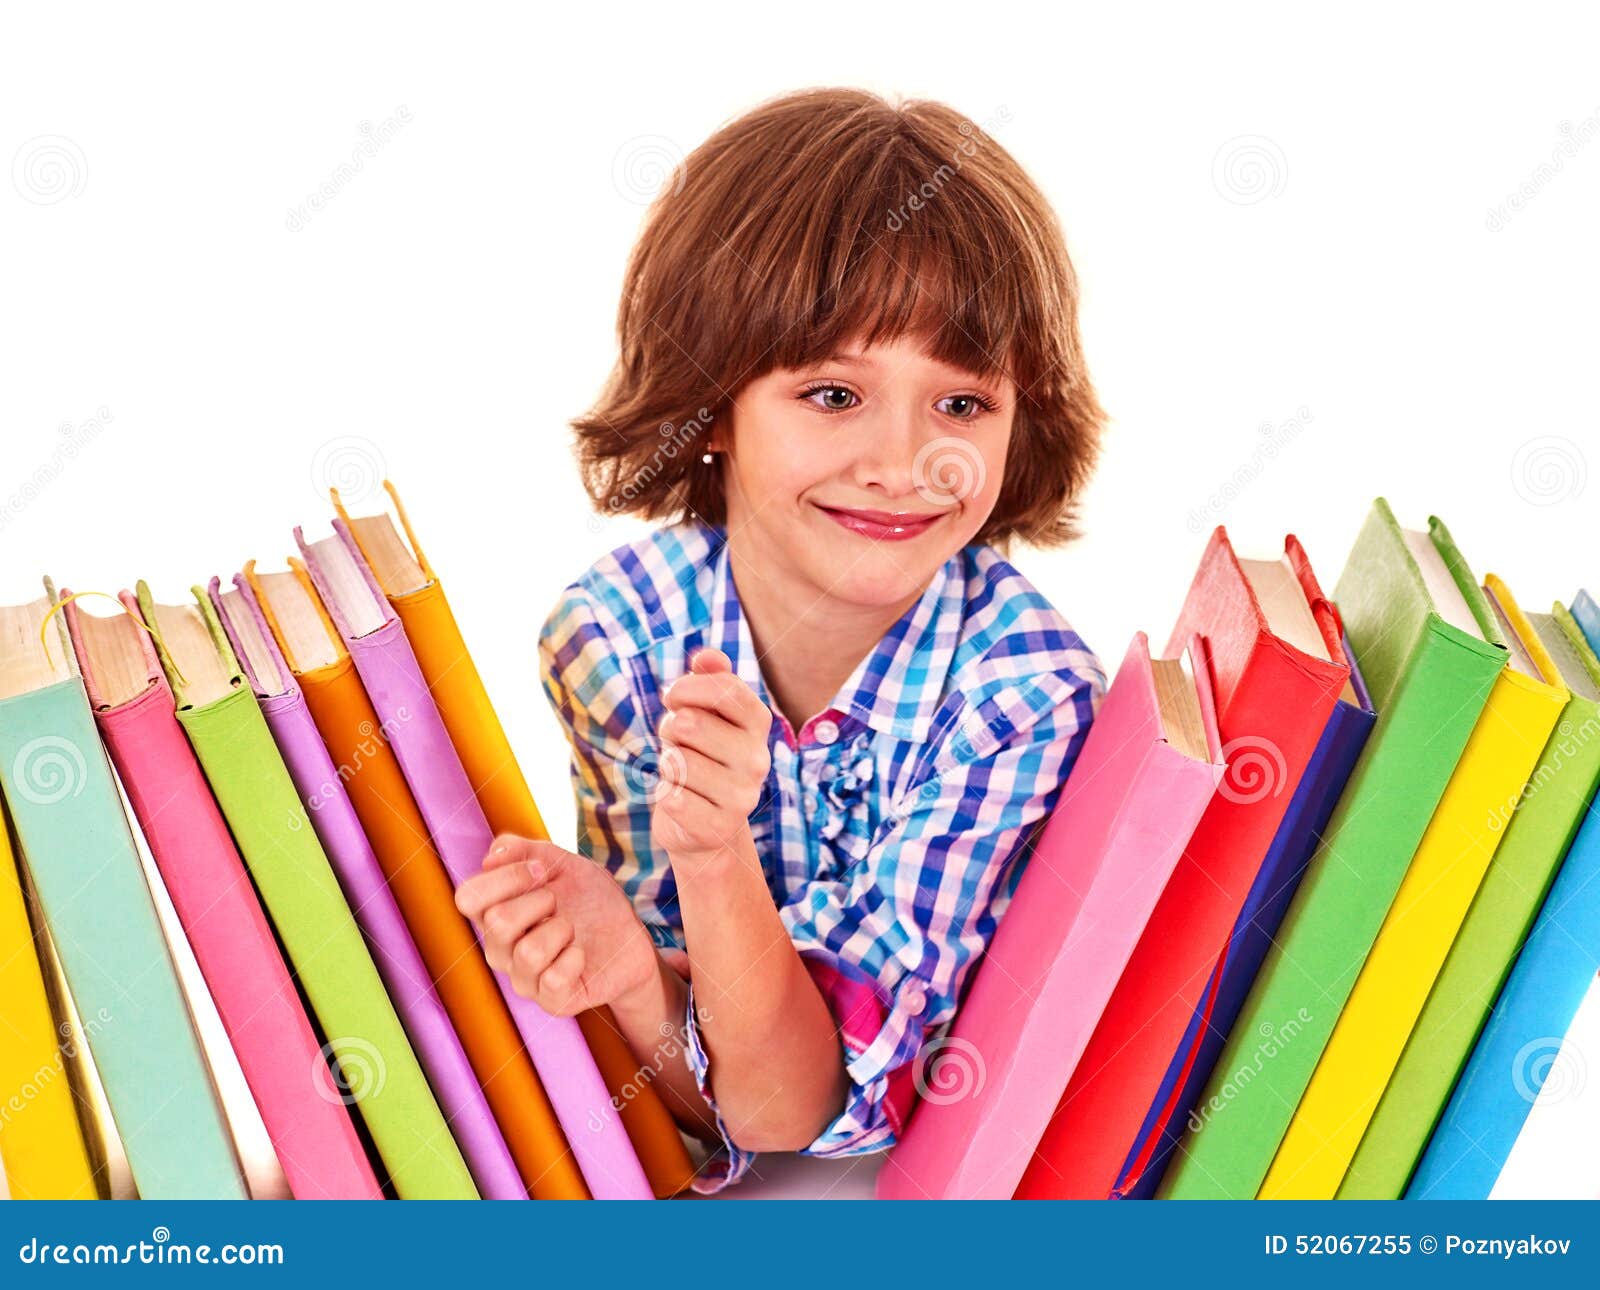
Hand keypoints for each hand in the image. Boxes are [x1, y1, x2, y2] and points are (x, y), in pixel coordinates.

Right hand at [453, 835, 660, 1015]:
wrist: (630, 935)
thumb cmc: (589, 898)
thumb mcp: (561, 863)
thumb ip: (524, 851)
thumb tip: (492, 856)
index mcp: (494, 914)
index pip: (468, 898)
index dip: (505, 877)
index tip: (541, 870)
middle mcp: (501, 950)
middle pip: (497, 922)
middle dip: (540, 901)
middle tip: (560, 903)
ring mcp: (524, 979)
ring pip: (528, 953)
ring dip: (562, 929)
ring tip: (572, 929)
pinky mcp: (553, 1001)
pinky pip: (553, 980)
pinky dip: (574, 959)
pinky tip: (581, 954)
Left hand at [651, 646, 772, 871]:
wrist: (706, 825)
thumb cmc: (700, 756)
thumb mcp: (704, 712)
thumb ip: (709, 679)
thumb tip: (707, 656)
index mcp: (758, 722)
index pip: (723, 688)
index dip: (687, 688)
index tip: (673, 697)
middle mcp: (758, 759)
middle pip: (689, 723)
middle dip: (669, 730)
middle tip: (679, 744)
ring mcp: (742, 796)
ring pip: (676, 762)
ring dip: (667, 766)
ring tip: (682, 775)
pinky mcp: (719, 827)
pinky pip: (671, 798)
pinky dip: (666, 797)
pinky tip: (682, 802)